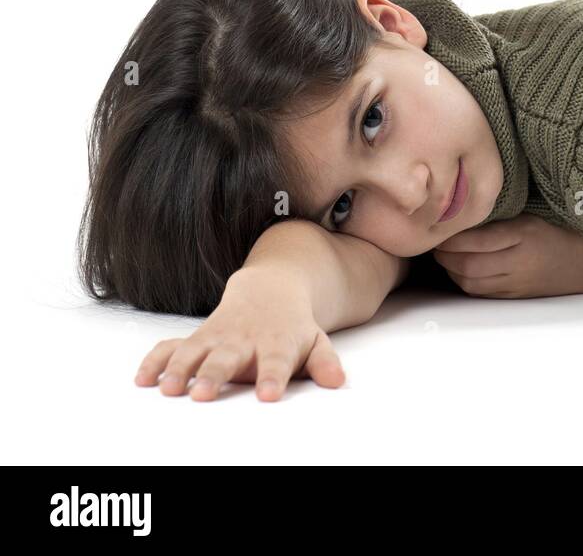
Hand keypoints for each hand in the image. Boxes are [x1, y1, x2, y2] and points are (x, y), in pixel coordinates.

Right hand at [133, 264, 345, 401]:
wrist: (270, 288)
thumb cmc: (292, 327)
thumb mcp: (315, 340)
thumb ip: (324, 361)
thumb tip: (337, 380)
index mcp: (276, 343)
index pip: (276, 362)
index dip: (272, 377)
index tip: (267, 396)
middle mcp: (243, 339)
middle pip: (228, 358)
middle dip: (214, 376)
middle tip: (204, 396)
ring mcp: (217, 336)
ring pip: (194, 351)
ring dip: (180, 369)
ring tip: (170, 390)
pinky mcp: (197, 337)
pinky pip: (171, 346)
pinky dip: (155, 361)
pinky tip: (142, 379)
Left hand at [432, 212, 582, 298]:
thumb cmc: (558, 232)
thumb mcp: (531, 215)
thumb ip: (499, 217)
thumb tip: (462, 213)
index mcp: (523, 235)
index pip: (478, 240)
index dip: (452, 237)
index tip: (439, 226)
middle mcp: (519, 261)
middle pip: (470, 265)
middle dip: (446, 256)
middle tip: (433, 242)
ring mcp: (518, 282)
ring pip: (472, 282)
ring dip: (452, 271)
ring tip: (443, 256)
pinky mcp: (516, 296)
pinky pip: (483, 293)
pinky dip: (465, 282)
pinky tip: (459, 270)